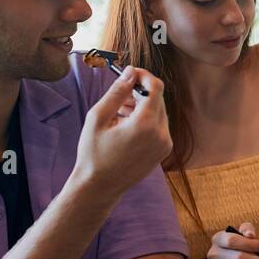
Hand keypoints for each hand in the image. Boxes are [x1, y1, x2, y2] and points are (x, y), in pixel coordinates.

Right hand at [72, 67, 171, 200]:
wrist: (99, 186)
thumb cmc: (94, 153)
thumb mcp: (98, 117)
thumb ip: (117, 92)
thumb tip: (130, 72)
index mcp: (145, 124)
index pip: (156, 87)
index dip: (144, 76)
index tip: (130, 73)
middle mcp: (161, 134)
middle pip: (158, 99)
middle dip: (140, 92)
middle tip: (118, 96)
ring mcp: (165, 144)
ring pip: (159, 112)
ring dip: (142, 106)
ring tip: (118, 113)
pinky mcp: (163, 151)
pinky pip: (159, 126)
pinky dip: (146, 120)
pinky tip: (126, 125)